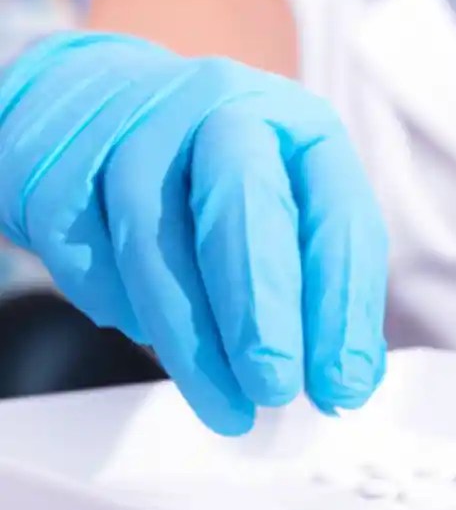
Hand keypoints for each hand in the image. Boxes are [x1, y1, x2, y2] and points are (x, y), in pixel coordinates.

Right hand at [0, 32, 387, 435]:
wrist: (93, 103)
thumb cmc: (212, 170)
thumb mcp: (287, 201)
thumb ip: (317, 282)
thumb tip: (344, 377)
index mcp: (297, 124)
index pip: (336, 213)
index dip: (344, 305)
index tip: (343, 382)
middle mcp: (221, 107)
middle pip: (244, 201)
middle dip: (262, 307)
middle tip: (275, 387)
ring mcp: (133, 125)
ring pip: (155, 239)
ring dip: (192, 340)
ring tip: (225, 406)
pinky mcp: (56, 160)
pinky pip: (86, 252)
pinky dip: (121, 308)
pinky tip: (150, 335)